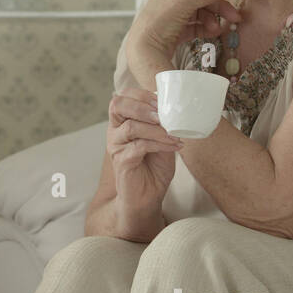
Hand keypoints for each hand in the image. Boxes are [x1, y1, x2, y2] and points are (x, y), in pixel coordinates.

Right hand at [106, 89, 184, 220]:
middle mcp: (115, 131)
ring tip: (175, 135)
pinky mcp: (122, 161)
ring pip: (131, 127)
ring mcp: (116, 146)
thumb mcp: (161, 139)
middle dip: (142, 106)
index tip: (162, 102)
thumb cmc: (154, 167)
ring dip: (157, 129)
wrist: (147, 197)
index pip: (123, 97)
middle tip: (162, 115)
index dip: (141, 95)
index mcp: (122, 121)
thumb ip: (163, 123)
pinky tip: (175, 147)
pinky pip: (140, 146)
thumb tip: (178, 107)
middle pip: (118, 105)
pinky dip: (160, 144)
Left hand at [125, 0, 242, 73]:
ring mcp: (174, 14)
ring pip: (200, 13)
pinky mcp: (177, 30)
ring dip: (212, 20)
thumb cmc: (157, 23)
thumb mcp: (182, 4)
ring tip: (218, 29)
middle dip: (218, 8)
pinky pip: (196, 25)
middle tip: (234, 16)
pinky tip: (213, 33)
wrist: (144, 53)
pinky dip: (205, 28)